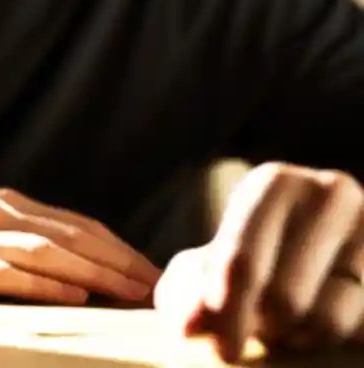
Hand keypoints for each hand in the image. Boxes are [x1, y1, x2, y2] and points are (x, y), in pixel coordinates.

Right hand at [0, 186, 161, 304]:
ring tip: (132, 295)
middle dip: (121, 263)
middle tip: (162, 289)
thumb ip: (8, 235)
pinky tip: (70, 297)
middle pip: (70, 236)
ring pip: (44, 253)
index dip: (119, 247)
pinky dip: (40, 286)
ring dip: (94, 275)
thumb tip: (66, 266)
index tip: (156, 272)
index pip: (76, 224)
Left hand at [154, 162, 363, 361]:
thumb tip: (188, 326)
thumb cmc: (256, 256)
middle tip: (256, 330)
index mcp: (274, 184)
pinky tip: (314, 328)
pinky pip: (358, 330)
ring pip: (324, 320)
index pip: (241, 263)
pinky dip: (329, 341)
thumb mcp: (212, 261)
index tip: (222, 350)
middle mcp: (329, 194)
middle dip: (263, 328)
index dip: (226, 313)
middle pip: (283, 298)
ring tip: (284, 325)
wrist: (321, 248)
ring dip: (295, 338)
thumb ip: (189, 291)